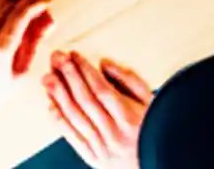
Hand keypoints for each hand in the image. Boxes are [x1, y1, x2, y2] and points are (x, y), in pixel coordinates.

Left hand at [43, 52, 151, 168]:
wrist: (164, 165)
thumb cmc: (156, 130)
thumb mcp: (152, 102)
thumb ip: (130, 80)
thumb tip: (104, 64)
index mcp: (133, 119)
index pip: (102, 90)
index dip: (85, 70)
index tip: (74, 55)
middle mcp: (117, 135)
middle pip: (85, 100)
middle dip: (68, 76)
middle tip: (56, 58)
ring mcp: (104, 148)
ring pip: (75, 117)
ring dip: (58, 94)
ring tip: (48, 76)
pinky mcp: (94, 159)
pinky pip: (72, 136)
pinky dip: (59, 119)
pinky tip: (51, 103)